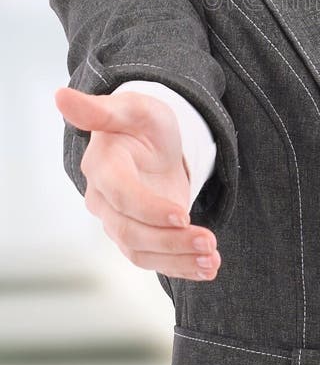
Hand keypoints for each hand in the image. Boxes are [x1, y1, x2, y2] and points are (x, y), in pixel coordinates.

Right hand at [54, 86, 220, 281]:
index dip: (148, 208)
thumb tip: (61, 96)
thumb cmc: (141, 121)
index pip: (120, 195)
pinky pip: (155, 259)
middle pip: (132, 231)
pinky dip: (181, 266)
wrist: (152, 141)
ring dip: (178, 259)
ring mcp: (121, 221)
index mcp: (103, 166)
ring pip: (143, 251)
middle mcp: (105, 200)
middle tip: (208, 242)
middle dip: (171, 241)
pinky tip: (208, 267)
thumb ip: (100, 109)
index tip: (183, 214)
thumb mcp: (133, 107)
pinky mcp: (140, 235)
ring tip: (212, 260)